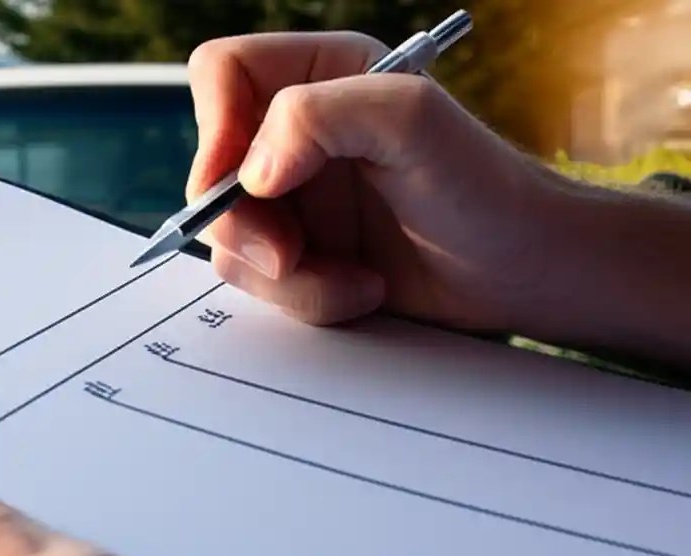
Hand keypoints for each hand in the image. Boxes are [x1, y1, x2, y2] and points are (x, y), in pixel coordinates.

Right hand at [186, 31, 563, 330]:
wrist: (525, 273)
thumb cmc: (487, 189)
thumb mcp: (410, 122)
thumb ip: (317, 117)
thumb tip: (251, 175)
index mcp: (319, 74)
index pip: (221, 73)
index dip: (214, 128)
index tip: (242, 183)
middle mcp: (297, 134)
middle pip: (210, 171)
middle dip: (247, 226)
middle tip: (290, 254)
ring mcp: (295, 199)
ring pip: (229, 239)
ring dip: (284, 275)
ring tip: (351, 279)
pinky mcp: (302, 255)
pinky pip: (260, 283)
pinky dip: (305, 299)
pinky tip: (360, 290)